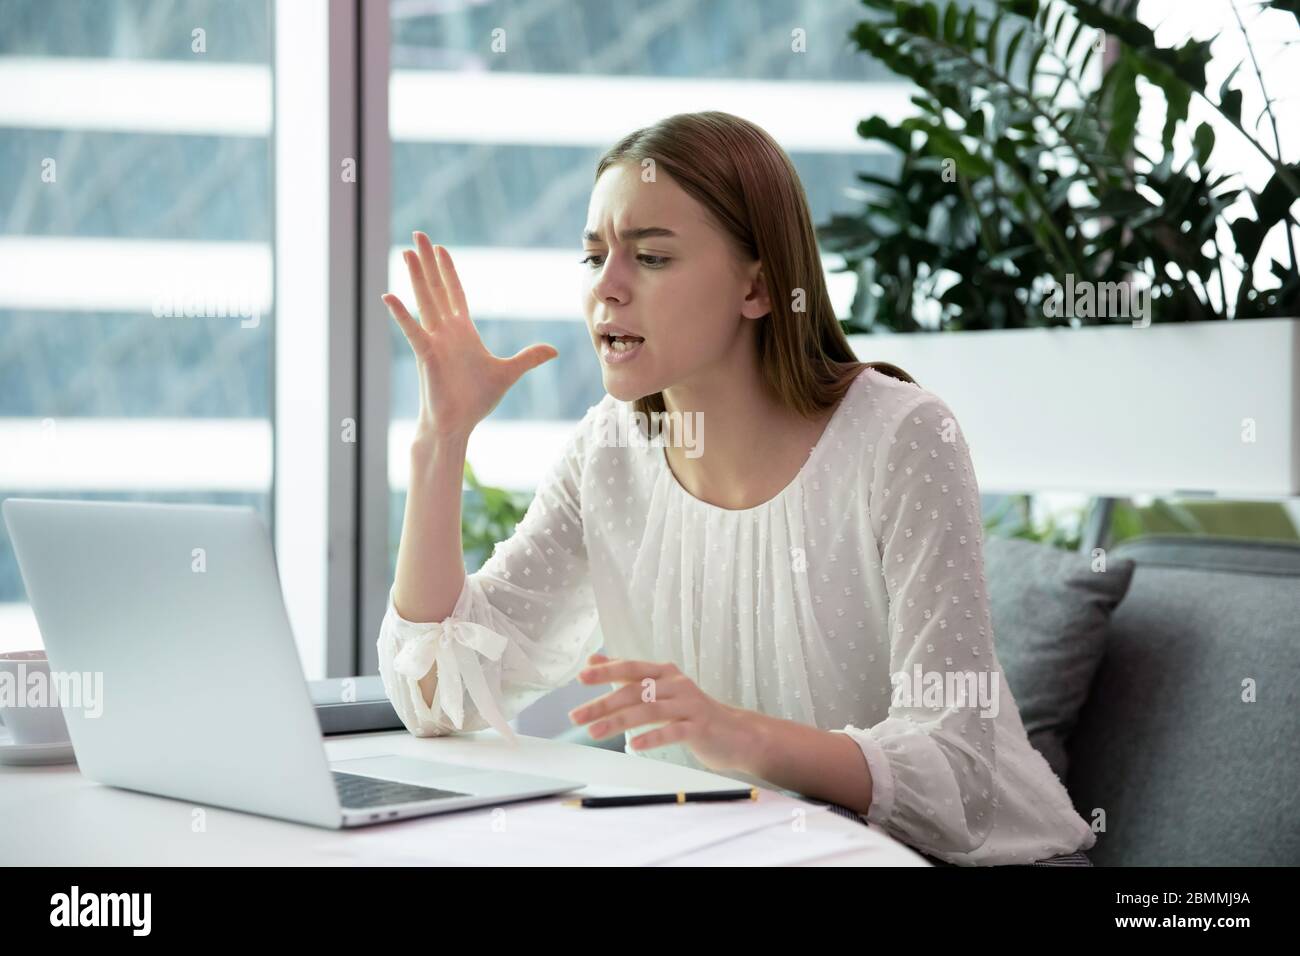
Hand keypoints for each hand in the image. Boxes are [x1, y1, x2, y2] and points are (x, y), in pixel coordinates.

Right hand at [382, 231, 557, 441]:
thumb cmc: (475, 401)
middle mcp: (445, 331)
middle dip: (429, 262)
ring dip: (415, 276)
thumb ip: (529, 358)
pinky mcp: (425, 355)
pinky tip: (389, 296)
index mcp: (463, 332)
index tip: (442, 249)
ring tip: (407, 252)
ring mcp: (434, 341)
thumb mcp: (508, 373)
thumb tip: (553, 350)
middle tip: (419, 235)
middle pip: (436, 288)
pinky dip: (401, 314)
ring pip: (424, 301)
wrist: (457, 424)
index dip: (449, 271)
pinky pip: (412, 331)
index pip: (455, 293)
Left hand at [567, 653, 759, 773]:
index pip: (631, 668)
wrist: (736, 733)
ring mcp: (690, 705)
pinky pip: (673, 731)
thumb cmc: (692, 712)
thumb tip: (594, 660)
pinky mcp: (700, 727)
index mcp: (665, 673)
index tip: (581, 678)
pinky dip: (652, 737)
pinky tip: (634, 746)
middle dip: (603, 703)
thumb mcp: (660, 689)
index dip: (607, 671)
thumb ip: (629, 676)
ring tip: (595, 732)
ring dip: (619, 722)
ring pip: (649, 710)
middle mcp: (676, 684)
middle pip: (635, 691)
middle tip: (577, 716)